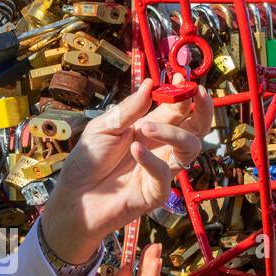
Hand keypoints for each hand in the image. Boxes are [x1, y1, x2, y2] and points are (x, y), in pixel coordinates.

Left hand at [41, 79, 212, 262]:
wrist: (72, 197)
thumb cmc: (87, 162)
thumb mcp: (102, 128)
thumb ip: (128, 109)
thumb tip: (150, 83)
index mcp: (150, 128)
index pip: (178, 109)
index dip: (185, 94)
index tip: (183, 79)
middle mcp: (160, 148)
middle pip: (196, 128)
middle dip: (202, 110)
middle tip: (195, 94)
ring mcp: (160, 170)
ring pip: (190, 149)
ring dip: (174, 133)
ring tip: (146, 128)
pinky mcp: (154, 193)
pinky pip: (165, 175)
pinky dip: (152, 160)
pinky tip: (135, 150)